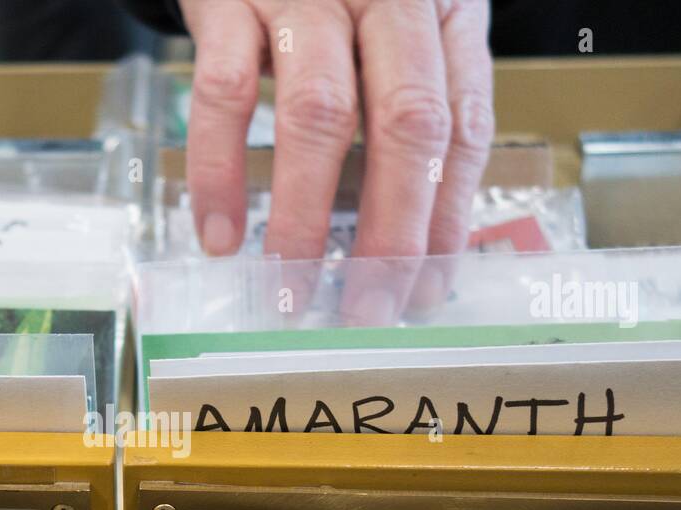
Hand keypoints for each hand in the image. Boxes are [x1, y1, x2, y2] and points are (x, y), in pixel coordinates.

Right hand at [180, 0, 493, 263]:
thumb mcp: (395, 30)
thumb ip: (409, 105)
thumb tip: (412, 235)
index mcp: (441, 11)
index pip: (461, 125)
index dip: (446, 218)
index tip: (424, 291)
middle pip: (406, 124)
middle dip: (391, 232)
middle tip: (368, 309)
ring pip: (319, 115)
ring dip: (305, 217)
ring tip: (290, 287)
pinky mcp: (230, 0)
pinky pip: (224, 94)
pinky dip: (220, 172)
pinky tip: (218, 233)